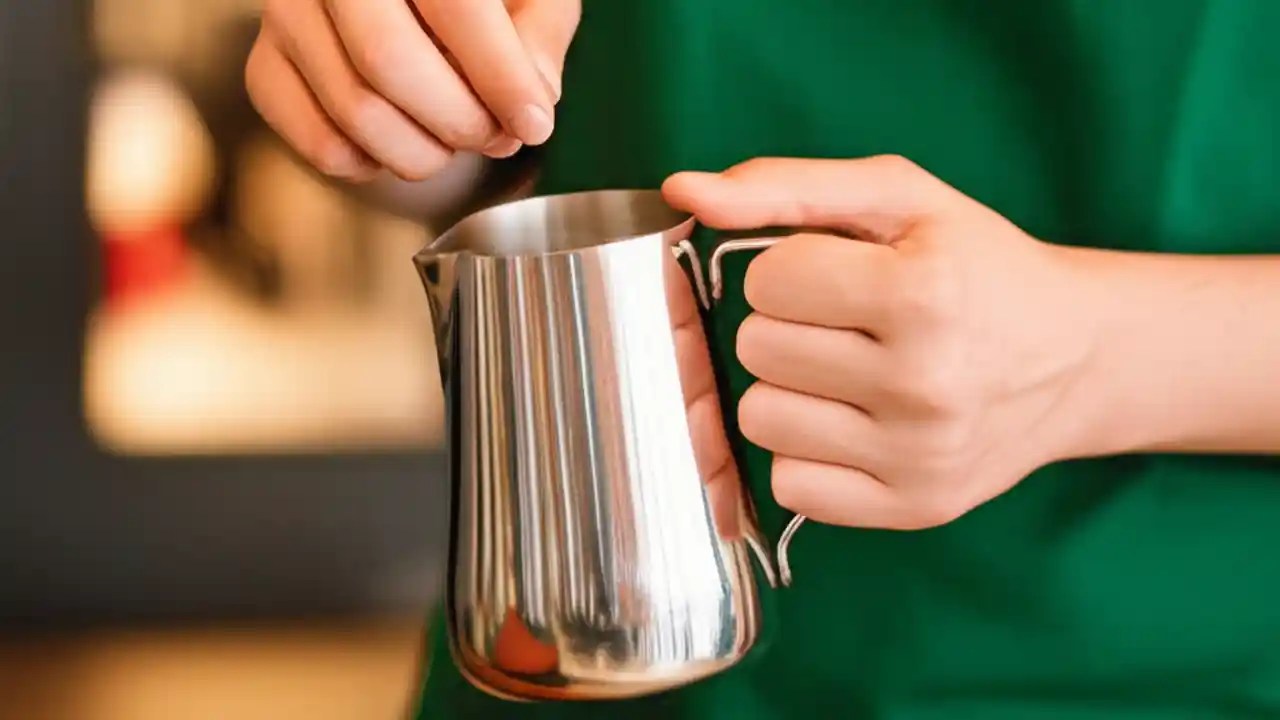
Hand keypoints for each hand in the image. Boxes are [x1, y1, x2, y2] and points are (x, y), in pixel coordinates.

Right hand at [245, 0, 579, 180]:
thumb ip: (541, 30)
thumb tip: (531, 97)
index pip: (453, 6)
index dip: (500, 76)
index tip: (534, 124)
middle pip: (386, 61)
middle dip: (459, 120)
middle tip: (496, 135)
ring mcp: (286, 14)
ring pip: (354, 112)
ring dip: (425, 152)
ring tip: (455, 136)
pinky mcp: (266, 66)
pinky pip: (320, 145)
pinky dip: (376, 164)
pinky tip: (404, 139)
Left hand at [663, 156, 1097, 529]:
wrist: (1077, 356)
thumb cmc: (976, 266)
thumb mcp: (899, 198)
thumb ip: (784, 185)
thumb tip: (682, 190)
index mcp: (923, 293)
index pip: (766, 282)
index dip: (790, 270)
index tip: (839, 276)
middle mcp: (926, 382)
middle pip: (757, 351)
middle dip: (786, 328)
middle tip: (848, 326)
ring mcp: (920, 455)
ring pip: (760, 421)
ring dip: (789, 392)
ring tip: (849, 375)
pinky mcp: (914, 508)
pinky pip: (791, 485)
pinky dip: (807, 454)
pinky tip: (856, 426)